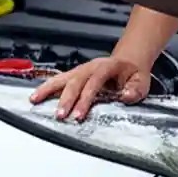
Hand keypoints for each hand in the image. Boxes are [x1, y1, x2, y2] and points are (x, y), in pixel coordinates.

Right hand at [29, 56, 149, 121]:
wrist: (128, 61)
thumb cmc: (133, 73)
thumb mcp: (141, 82)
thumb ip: (135, 90)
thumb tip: (127, 95)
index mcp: (108, 66)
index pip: (95, 81)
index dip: (86, 98)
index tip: (80, 114)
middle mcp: (91, 66)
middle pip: (75, 81)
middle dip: (66, 99)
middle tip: (60, 115)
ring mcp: (81, 70)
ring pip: (62, 78)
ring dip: (48, 89)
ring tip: (35, 100)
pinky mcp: (75, 75)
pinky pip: (59, 80)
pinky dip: (46, 87)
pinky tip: (36, 95)